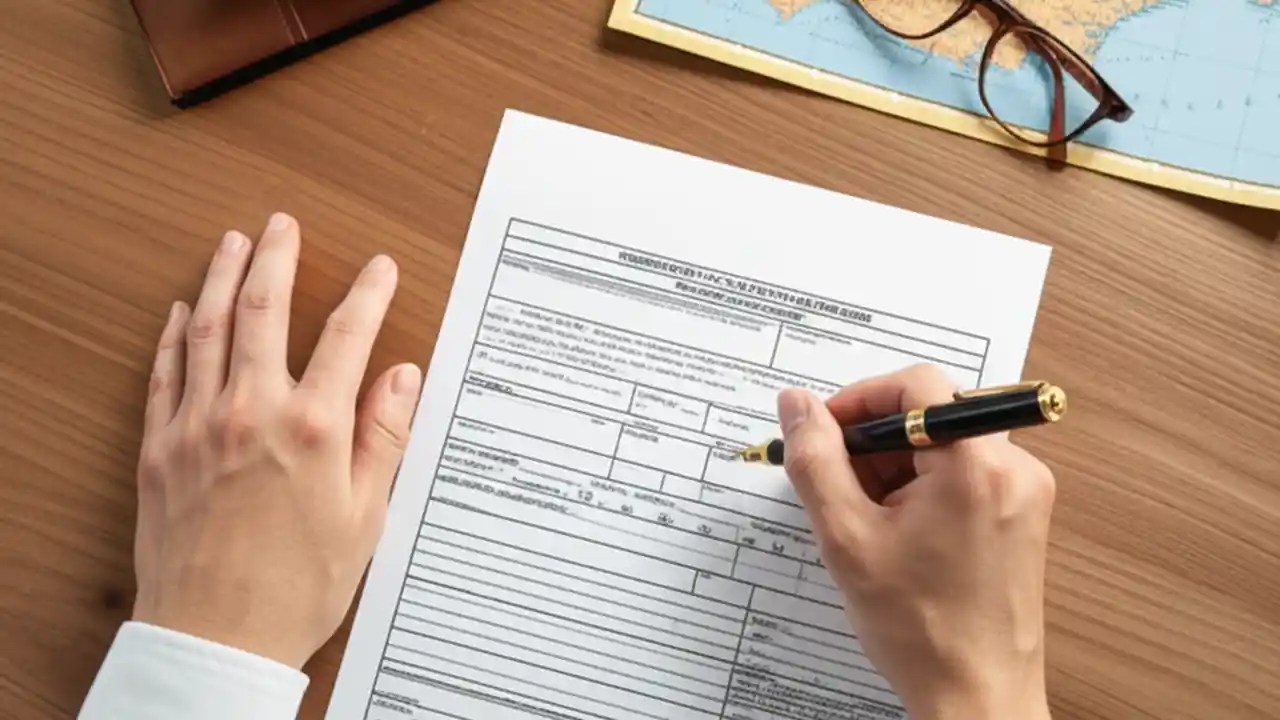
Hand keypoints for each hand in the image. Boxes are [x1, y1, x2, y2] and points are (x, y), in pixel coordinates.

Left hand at [133, 213, 420, 668]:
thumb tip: (401, 376)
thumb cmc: (298, 586)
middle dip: (278, 257)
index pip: (347, 337)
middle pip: (265, 310)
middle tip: (284, 223)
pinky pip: (166, 374)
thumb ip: (383, 438)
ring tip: (234, 241)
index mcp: (311, 429)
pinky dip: (175, 336)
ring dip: (223, 277)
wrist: (217, 638)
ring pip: (211, 329)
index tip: (379, 268)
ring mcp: (198, 426)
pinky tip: (185, 312)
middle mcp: (251, 413)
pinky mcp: (159, 449)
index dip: (368, 293)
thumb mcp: (364, 516)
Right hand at [779, 365, 1054, 719]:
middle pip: (929, 413)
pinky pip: (964, 474)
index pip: (916, 384)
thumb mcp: (847, 537)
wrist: (977, 697)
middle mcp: (1013, 468)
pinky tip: (895, 533)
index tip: (824, 432)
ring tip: (865, 521)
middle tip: (836, 485)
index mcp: (976, 465)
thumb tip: (796, 405)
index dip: (860, 399)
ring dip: (894, 468)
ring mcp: (1024, 492)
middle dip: (873, 441)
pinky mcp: (1022, 515)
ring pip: (943, 445)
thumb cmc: (921, 630)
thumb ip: (815, 460)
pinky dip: (921, 488)